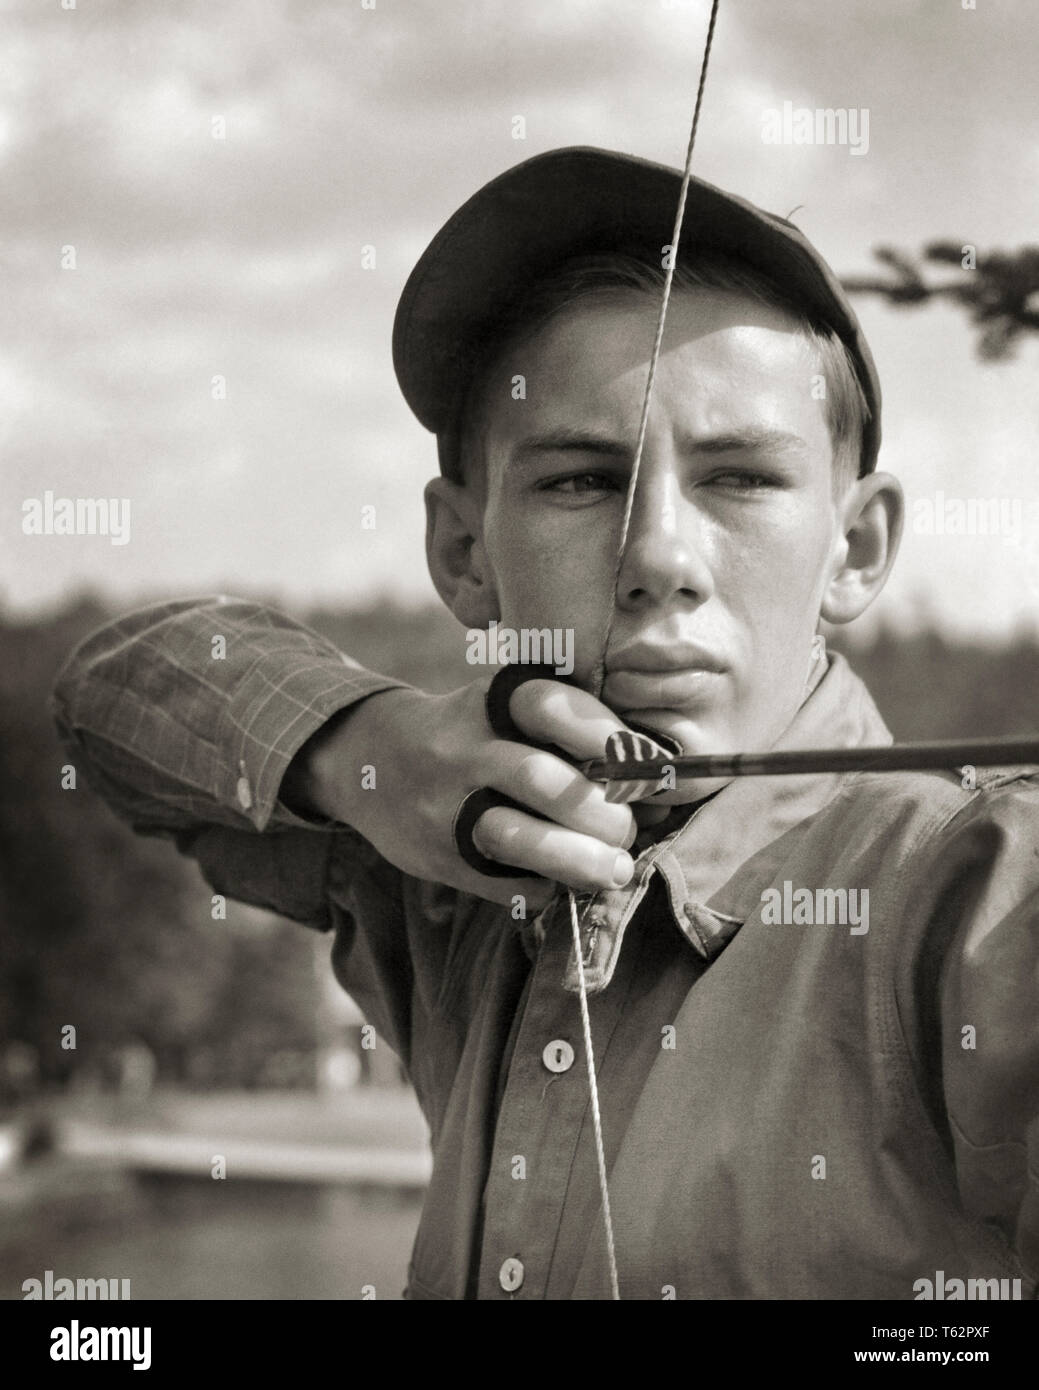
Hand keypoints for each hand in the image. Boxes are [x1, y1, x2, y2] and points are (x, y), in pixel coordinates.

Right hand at [291, 678, 641, 908]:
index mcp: (486, 704)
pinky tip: (564, 884)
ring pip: (516, 835)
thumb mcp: (500, 710)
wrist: (367, 761)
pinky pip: (500, 882)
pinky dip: (545, 886)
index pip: (552, 707)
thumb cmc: (467, 734)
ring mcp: (443, 806)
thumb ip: (565, 734)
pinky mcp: (436, 856)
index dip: (608, 737)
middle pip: (541, 779)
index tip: (651, 764)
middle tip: (629, 827)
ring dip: (580, 859)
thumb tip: (656, 784)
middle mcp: (461, 748)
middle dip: (602, 811)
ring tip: (615, 869)